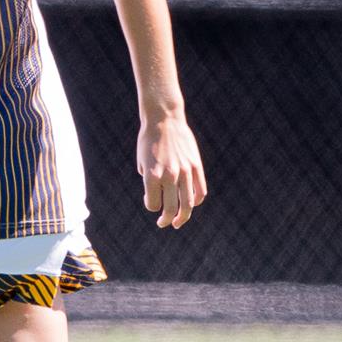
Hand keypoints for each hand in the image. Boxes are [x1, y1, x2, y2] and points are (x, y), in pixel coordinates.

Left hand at [139, 113, 206, 228]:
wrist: (164, 119)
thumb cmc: (149, 139)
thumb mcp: (142, 161)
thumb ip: (149, 179)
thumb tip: (157, 194)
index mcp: (152, 175)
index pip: (153, 205)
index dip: (150, 206)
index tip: (150, 201)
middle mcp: (169, 175)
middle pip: (169, 209)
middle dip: (165, 219)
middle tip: (163, 223)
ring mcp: (184, 171)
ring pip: (187, 204)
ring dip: (182, 217)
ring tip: (177, 222)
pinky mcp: (196, 166)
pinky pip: (200, 191)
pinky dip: (196, 201)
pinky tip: (191, 204)